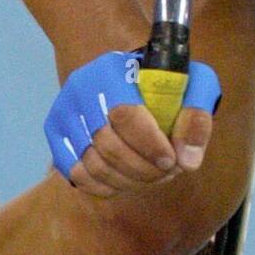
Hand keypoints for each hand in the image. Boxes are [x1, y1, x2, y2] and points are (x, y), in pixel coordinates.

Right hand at [45, 49, 221, 197]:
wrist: (132, 76)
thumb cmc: (166, 80)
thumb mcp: (195, 83)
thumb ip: (197, 114)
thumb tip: (188, 160)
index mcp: (113, 68)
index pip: (124, 114)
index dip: (148, 145)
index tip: (171, 161)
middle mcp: (80, 87)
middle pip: (106, 144)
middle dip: (142, 168)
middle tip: (167, 172)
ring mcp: (63, 112)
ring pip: (91, 164)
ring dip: (127, 181)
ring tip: (153, 176)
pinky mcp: (56, 135)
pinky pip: (76, 174)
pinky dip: (104, 186)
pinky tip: (128, 181)